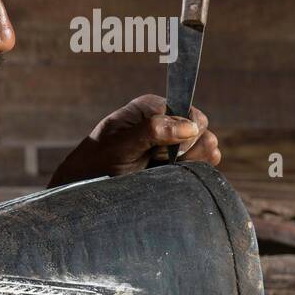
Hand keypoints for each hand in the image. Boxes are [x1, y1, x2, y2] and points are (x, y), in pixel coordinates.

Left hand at [49, 94, 220, 185]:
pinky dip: (191, 171)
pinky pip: (204, 162)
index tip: (156, 151)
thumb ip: (151, 132)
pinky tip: (168, 175)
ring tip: (157, 168)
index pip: (192, 114)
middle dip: (185, 151)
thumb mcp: (120, 147)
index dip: (182, 136)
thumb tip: (190, 125)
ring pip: (207, 147)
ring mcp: (174, 140)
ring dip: (187, 163)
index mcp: (151, 107)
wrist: (87, 187)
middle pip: (203, 131)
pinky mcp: (178, 159)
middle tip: (153, 161)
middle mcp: (166, 119)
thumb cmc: (97, 164)